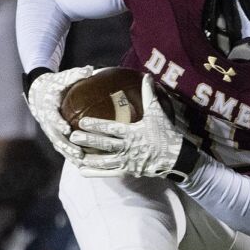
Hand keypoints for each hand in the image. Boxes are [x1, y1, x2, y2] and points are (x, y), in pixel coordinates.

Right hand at [25, 65, 93, 162]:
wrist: (40, 94)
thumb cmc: (55, 85)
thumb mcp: (63, 78)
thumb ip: (75, 74)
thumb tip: (89, 69)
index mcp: (48, 108)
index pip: (52, 117)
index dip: (58, 123)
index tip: (66, 129)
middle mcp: (47, 122)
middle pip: (55, 137)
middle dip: (66, 146)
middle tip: (78, 152)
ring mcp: (50, 130)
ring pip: (59, 145)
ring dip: (69, 154)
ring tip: (82, 162)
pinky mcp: (54, 136)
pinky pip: (62, 147)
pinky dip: (70, 156)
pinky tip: (82, 165)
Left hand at [70, 76, 197, 180]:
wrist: (176, 157)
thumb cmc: (165, 134)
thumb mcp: (157, 114)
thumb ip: (149, 95)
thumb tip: (147, 76)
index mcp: (132, 132)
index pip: (111, 128)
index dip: (96, 125)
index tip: (82, 122)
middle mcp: (128, 147)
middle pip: (105, 144)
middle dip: (88, 141)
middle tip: (73, 137)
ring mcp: (127, 161)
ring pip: (105, 161)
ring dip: (90, 159)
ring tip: (76, 155)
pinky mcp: (128, 171)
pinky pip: (110, 173)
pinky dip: (96, 173)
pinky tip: (83, 171)